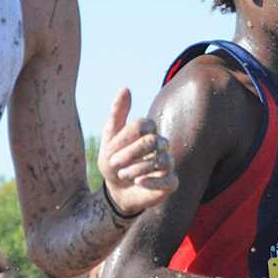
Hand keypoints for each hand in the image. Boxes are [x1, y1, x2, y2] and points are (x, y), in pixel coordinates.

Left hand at [98, 88, 176, 217]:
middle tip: (113, 163)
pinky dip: (153, 181)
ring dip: (138, 167)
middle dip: (130, 153)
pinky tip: (138, 183)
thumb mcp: (109, 138)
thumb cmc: (113, 162)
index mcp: (147, 131)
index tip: (108, 151)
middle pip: (152, 141)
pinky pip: (169, 180)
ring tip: (122, 175)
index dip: (124, 138)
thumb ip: (117, 113)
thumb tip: (125, 87)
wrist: (114, 191)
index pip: (142, 126)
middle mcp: (161, 145)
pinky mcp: (170, 183)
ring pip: (161, 160)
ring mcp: (167, 164)